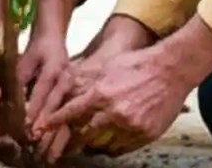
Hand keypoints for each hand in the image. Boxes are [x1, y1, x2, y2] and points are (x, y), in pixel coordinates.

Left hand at [19, 29, 70, 130]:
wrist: (54, 36)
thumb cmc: (37, 47)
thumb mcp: (25, 59)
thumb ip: (19, 78)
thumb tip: (9, 100)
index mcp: (53, 69)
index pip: (41, 92)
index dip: (34, 109)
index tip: (26, 125)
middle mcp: (66, 78)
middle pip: (54, 103)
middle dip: (44, 122)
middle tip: (33, 137)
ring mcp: (73, 84)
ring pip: (62, 107)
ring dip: (52, 123)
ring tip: (41, 137)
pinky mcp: (74, 89)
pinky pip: (66, 106)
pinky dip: (57, 118)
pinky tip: (50, 130)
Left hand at [36, 45, 190, 162]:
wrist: (172, 69)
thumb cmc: (140, 64)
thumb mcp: (109, 67)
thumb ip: (90, 82)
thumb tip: (72, 89)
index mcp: (102, 92)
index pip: (71, 111)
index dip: (54, 121)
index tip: (40, 129)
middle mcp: (114, 111)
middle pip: (85, 132)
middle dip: (73, 138)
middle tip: (64, 145)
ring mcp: (131, 124)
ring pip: (104, 142)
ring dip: (94, 142)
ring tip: (89, 144)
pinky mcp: (145, 133)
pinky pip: (123, 147)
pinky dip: (115, 145)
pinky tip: (111, 142)